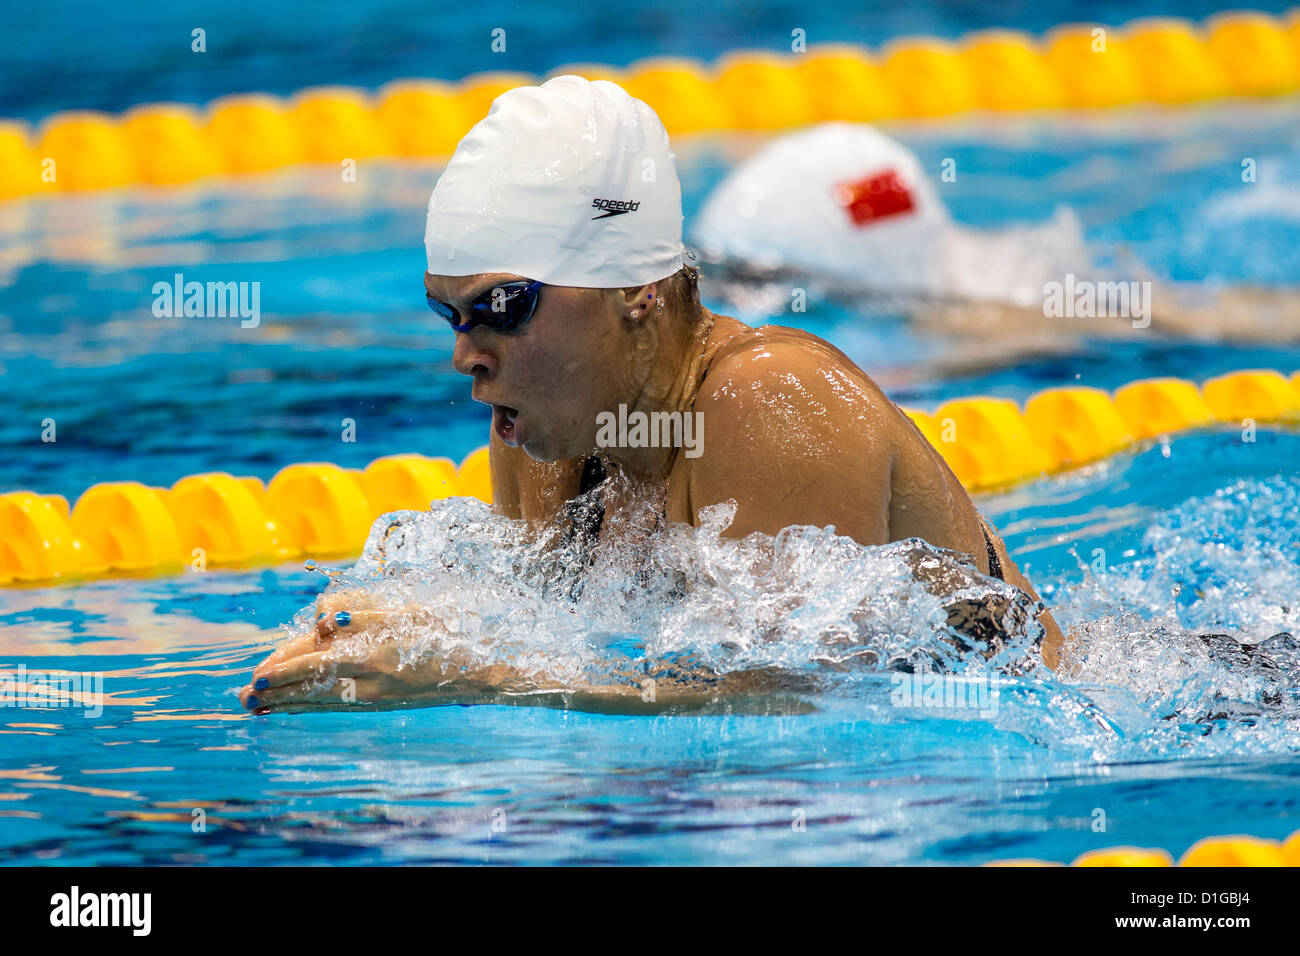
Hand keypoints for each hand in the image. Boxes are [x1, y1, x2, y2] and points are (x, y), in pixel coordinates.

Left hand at [237, 590, 500, 713]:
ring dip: (288, 702)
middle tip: (245, 698)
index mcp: (370, 653)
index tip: (257, 677)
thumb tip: (323, 620)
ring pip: (321, 698)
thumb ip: (361, 613)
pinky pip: (338, 704)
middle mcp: (368, 679)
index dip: (283, 669)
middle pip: (311, 685)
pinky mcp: (381, 702)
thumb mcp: (404, 612)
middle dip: (277, 691)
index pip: (314, 663)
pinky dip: (312, 705)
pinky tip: (299, 706)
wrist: (479, 671)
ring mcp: (374, 694)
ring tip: (260, 706)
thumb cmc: (444, 634)